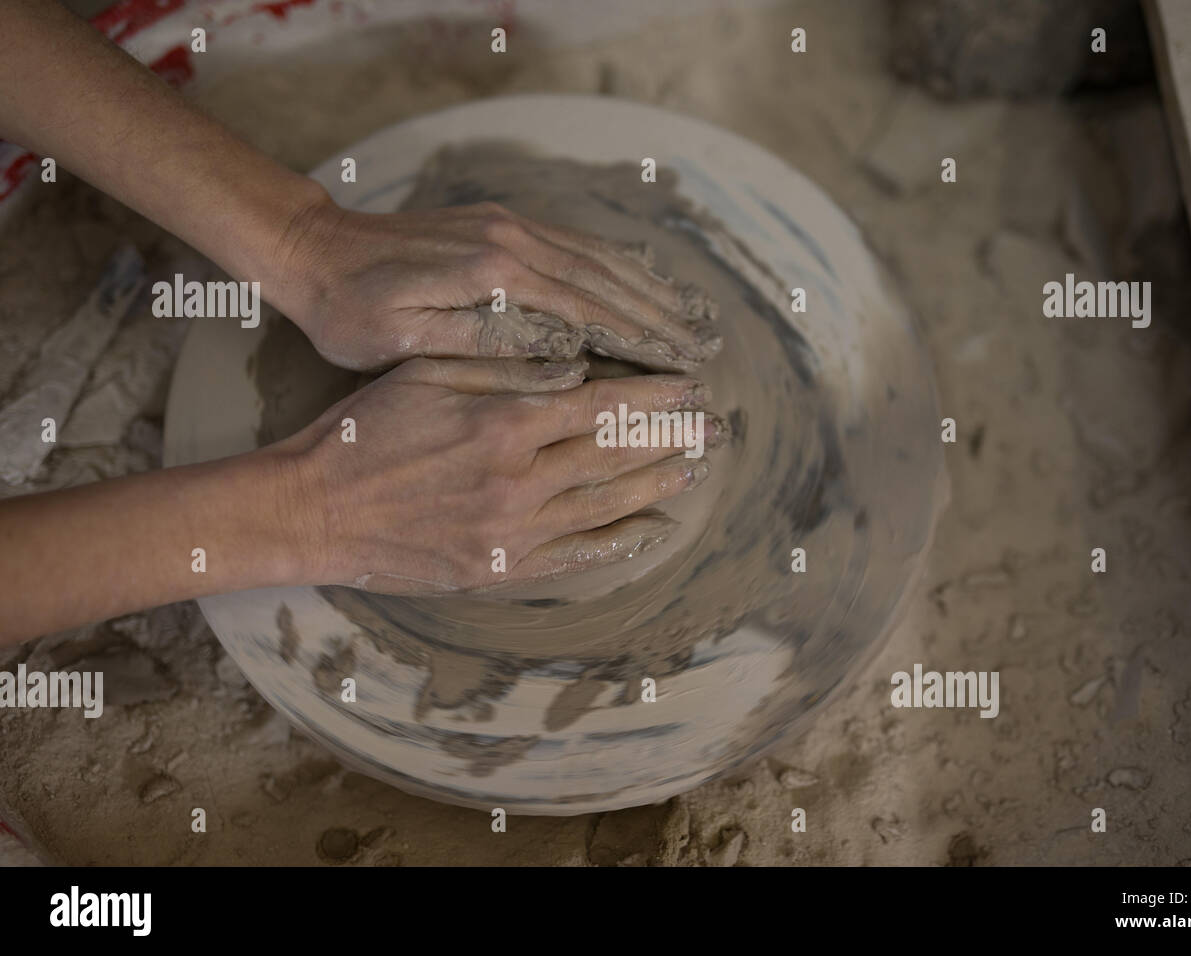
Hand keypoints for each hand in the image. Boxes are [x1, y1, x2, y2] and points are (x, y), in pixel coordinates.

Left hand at [275, 198, 722, 373]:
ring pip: (598, 259)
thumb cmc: (349, 312)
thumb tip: (561, 353)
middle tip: (706, 352)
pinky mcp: (503, 224)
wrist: (313, 248)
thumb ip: (484, 342)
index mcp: (493, 276)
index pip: (586, 312)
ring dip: (650, 290)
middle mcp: (512, 243)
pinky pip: (576, 243)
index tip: (680, 369)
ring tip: (693, 318)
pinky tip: (643, 280)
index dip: (639, 343)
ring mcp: (510, 227)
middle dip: (660, 319)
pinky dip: (619, 264)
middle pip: (605, 283)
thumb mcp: (404, 340)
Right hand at [278, 357, 722, 593]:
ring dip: (659, 484)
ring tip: (695, 467)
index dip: (654, 395)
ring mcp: (512, 532)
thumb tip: (578, 367)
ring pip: (607, 504)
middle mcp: (519, 480)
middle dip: (673, 436)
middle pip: (616, 454)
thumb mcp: (429, 372)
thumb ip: (506, 365)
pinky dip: (620, 542)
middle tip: (715, 425)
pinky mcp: (498, 569)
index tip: (690, 385)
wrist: (312, 510)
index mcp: (504, 422)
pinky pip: (576, 557)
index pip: (603, 404)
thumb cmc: (364, 431)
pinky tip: (654, 528)